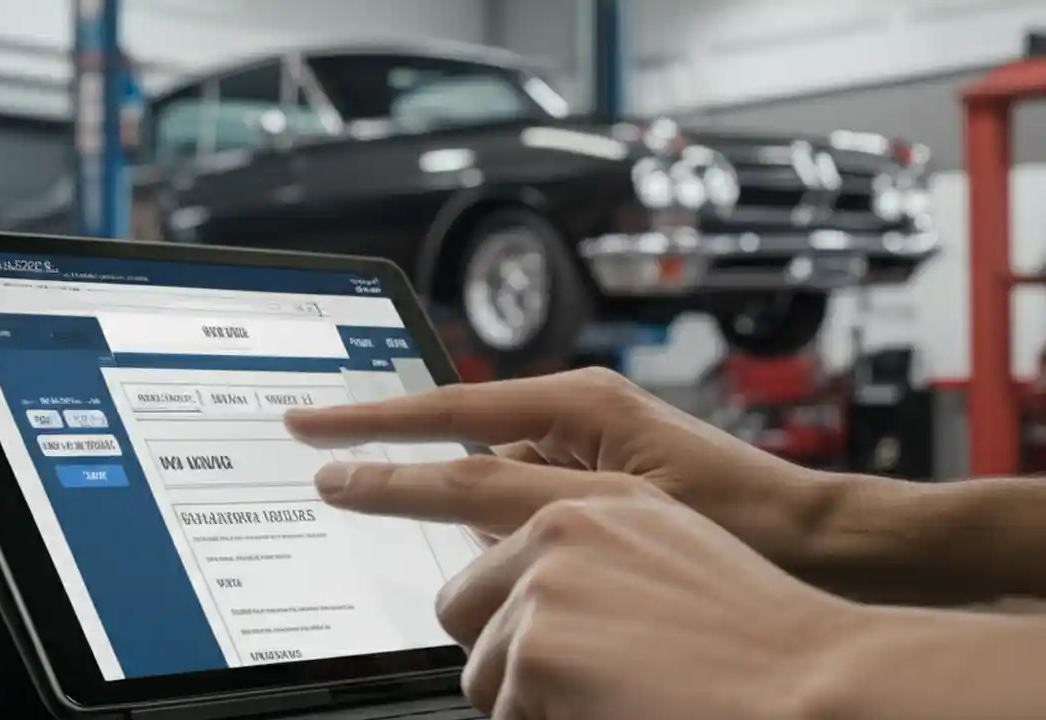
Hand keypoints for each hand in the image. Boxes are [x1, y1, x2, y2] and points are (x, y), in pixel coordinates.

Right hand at [286, 368, 830, 568]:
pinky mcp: (598, 475)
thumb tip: (461, 501)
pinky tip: (501, 555)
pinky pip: (525, 495)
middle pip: (460, 442)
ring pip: (491, 477)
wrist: (815, 537)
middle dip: (399, 462)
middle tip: (324, 469)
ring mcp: (586, 443)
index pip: (449, 414)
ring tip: (413, 518)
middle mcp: (576, 413)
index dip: (371, 425)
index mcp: (577, 403)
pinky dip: (502, 522)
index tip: (310, 425)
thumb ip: (530, 501)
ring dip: (458, 506)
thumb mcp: (623, 504)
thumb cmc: (741, 513)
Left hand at [312, 458, 865, 718]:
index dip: (389, 473)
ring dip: (532, 689)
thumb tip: (518, 552)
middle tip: (576, 667)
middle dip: (500, 640)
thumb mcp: (666, 547)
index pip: (468, 480)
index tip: (329, 462)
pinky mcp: (535, 644)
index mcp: (594, 494)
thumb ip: (585, 536)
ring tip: (619, 688)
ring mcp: (544, 582)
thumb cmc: (752, 629)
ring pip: (483, 661)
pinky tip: (613, 708)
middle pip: (463, 595)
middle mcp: (560, 524)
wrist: (813, 682)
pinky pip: (502, 705)